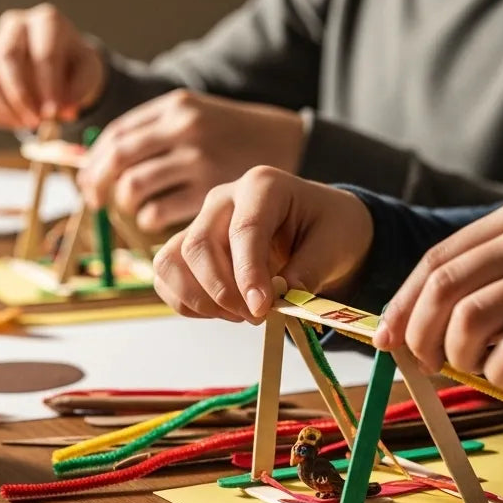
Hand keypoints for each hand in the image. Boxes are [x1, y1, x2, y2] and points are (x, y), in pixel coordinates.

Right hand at [0, 3, 104, 128]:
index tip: (54, 113)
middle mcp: (15, 26)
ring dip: (8, 109)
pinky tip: (16, 122)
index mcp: (47, 21)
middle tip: (36, 122)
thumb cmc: (74, 66)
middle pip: (8, 57)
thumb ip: (79, 90)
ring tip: (29, 125)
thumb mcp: (87, 73)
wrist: (58, 63)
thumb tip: (63, 112)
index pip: (44, 52)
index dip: (48, 86)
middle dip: (22, 96)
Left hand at [78, 90, 305, 231]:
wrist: (292, 147)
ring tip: (133, 209)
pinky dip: (148, 220)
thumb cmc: (236, 139)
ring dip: (126, 204)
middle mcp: (185, 128)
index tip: (88, 179)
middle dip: (99, 183)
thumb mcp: (198, 116)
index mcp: (177, 106)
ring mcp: (198, 160)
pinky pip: (158, 213)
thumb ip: (156, 130)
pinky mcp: (209, 192)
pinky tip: (155, 219)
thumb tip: (98, 159)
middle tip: (95, 201)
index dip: (94, 159)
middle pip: (119, 159)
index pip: (116, 133)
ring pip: (135, 187)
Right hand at [153, 167, 371, 322]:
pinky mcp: (188, 247)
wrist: (317, 226)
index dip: (248, 275)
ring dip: (201, 300)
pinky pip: (168, 278)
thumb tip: (280, 299)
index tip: (262, 309)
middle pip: (199, 246)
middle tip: (256, 317)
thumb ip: (309, 271)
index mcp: (263, 185)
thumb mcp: (334, 245)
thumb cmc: (328, 229)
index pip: (244, 230)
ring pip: (172, 261)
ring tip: (241, 315)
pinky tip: (222, 312)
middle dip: (223, 292)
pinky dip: (188, 304)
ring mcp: (201, 222)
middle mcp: (223, 199)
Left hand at [373, 193, 502, 387]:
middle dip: (418, 335)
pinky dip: (500, 374)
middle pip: (445, 287)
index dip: (403, 304)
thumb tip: (438, 321)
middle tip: (422, 365)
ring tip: (474, 370)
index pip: (439, 259)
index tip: (388, 338)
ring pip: (471, 320)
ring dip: (458, 357)